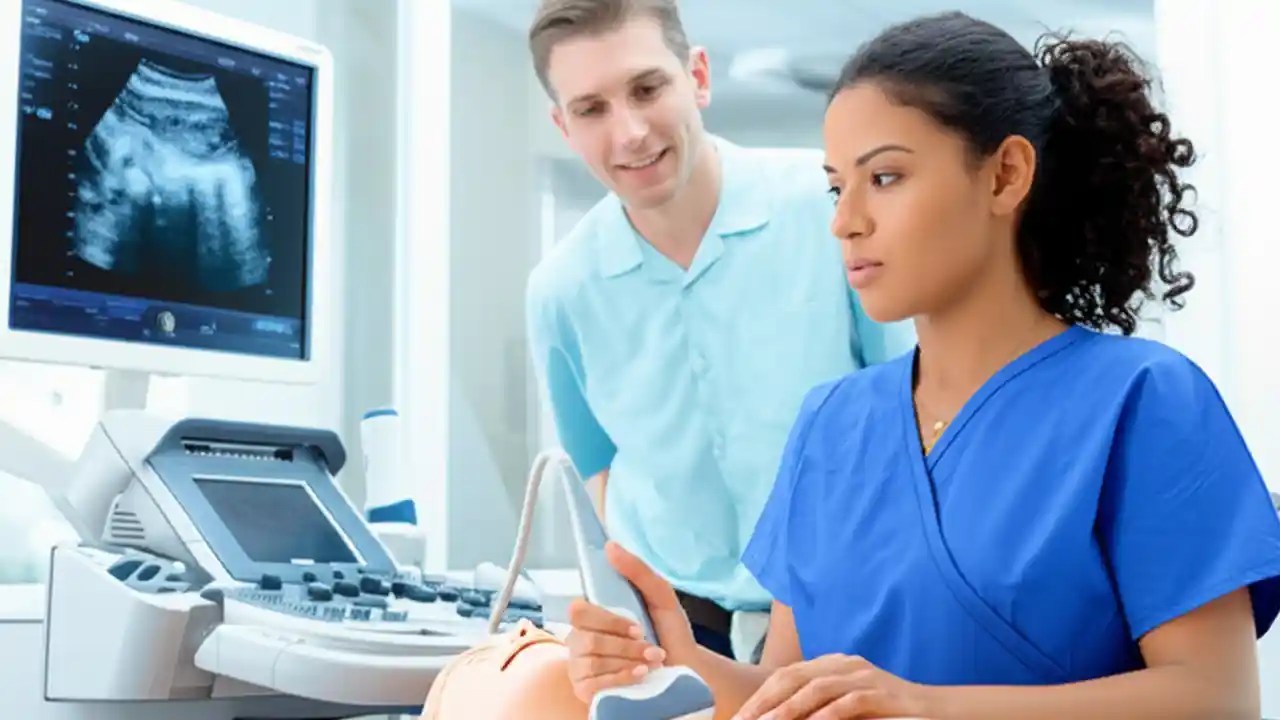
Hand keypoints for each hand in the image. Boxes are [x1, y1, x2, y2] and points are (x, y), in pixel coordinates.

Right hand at [564, 541, 697, 703]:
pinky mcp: (586, 691)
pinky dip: (621, 678)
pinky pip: (593, 684)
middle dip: (623, 645)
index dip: (608, 620)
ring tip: (651, 662)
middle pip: (585, 638)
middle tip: (648, 645)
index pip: (577, 611)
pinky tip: (640, 675)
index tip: (637, 627)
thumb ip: (637, 570)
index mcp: (593, 616)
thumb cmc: (669, 632)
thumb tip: (611, 546)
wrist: (685, 670)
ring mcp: (581, 668)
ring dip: (628, 661)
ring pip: (591, 662)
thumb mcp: (660, 596)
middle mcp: (581, 640)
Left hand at [732, 654, 933, 719]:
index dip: (760, 696)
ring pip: (815, 688)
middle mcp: (843, 664)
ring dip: (788, 710)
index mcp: (831, 664)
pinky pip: (848, 702)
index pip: (786, 676)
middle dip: (765, 702)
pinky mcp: (881, 692)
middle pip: (793, 677)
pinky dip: (826, 715)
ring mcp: (863, 675)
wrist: (935, 709)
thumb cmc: (885, 713)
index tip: (740, 718)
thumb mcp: (844, 706)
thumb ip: (816, 708)